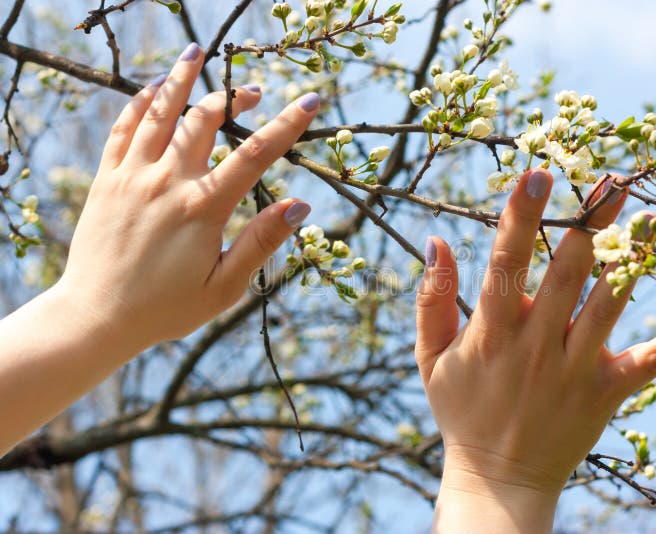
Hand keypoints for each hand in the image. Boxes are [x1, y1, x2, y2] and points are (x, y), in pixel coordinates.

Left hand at [57, 42, 319, 349]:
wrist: (95, 316)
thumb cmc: (166, 309)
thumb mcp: (225, 287)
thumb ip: (261, 243)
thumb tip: (300, 206)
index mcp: (201, 209)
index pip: (254, 155)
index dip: (287, 125)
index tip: (310, 101)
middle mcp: (166, 183)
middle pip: (204, 120)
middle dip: (234, 96)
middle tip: (255, 90)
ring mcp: (131, 177)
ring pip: (159, 112)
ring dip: (180, 79)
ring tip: (196, 54)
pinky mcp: (105, 181)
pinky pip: (122, 129)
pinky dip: (139, 103)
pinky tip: (152, 89)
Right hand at [415, 170, 655, 531]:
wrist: (499, 478)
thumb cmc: (461, 408)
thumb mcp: (430, 356)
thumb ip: (432, 298)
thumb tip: (436, 240)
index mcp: (491, 333)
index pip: (506, 263)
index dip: (521, 216)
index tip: (536, 173)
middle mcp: (535, 346)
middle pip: (567, 273)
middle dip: (587, 223)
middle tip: (609, 179)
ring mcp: (575, 369)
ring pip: (609, 306)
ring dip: (632, 260)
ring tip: (652, 217)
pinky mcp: (607, 391)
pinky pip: (652, 360)